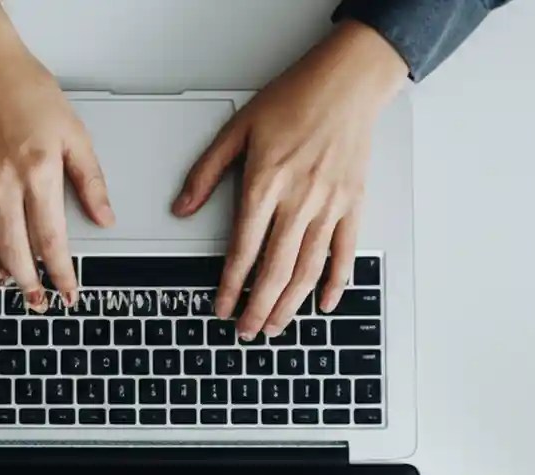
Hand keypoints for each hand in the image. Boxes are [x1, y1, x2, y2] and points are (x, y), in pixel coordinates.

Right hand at [0, 0, 114, 311]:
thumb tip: (104, 217)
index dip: (63, 274)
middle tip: (40, 300)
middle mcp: (1, 184)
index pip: (52, 240)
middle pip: (15, 254)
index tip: (69, 293)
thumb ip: (90, 180)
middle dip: (30, 285)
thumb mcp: (73, 131)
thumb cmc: (23, 89)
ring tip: (11, 285)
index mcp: (37, 172)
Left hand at [173, 20, 407, 338]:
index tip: (220, 307)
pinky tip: (324, 303)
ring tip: (274, 326)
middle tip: (245, 331)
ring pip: (309, 268)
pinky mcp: (353, 203)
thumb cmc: (294, 100)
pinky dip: (336, 282)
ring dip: (290, 303)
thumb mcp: (237, 130)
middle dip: (258, 306)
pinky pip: (345, 252)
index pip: (243, 249)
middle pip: (276, 268)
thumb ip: (205, 172)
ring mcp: (329, 205)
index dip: (230, 284)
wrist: (346, 83)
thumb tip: (181, 208)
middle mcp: (299, 200)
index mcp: (265, 184)